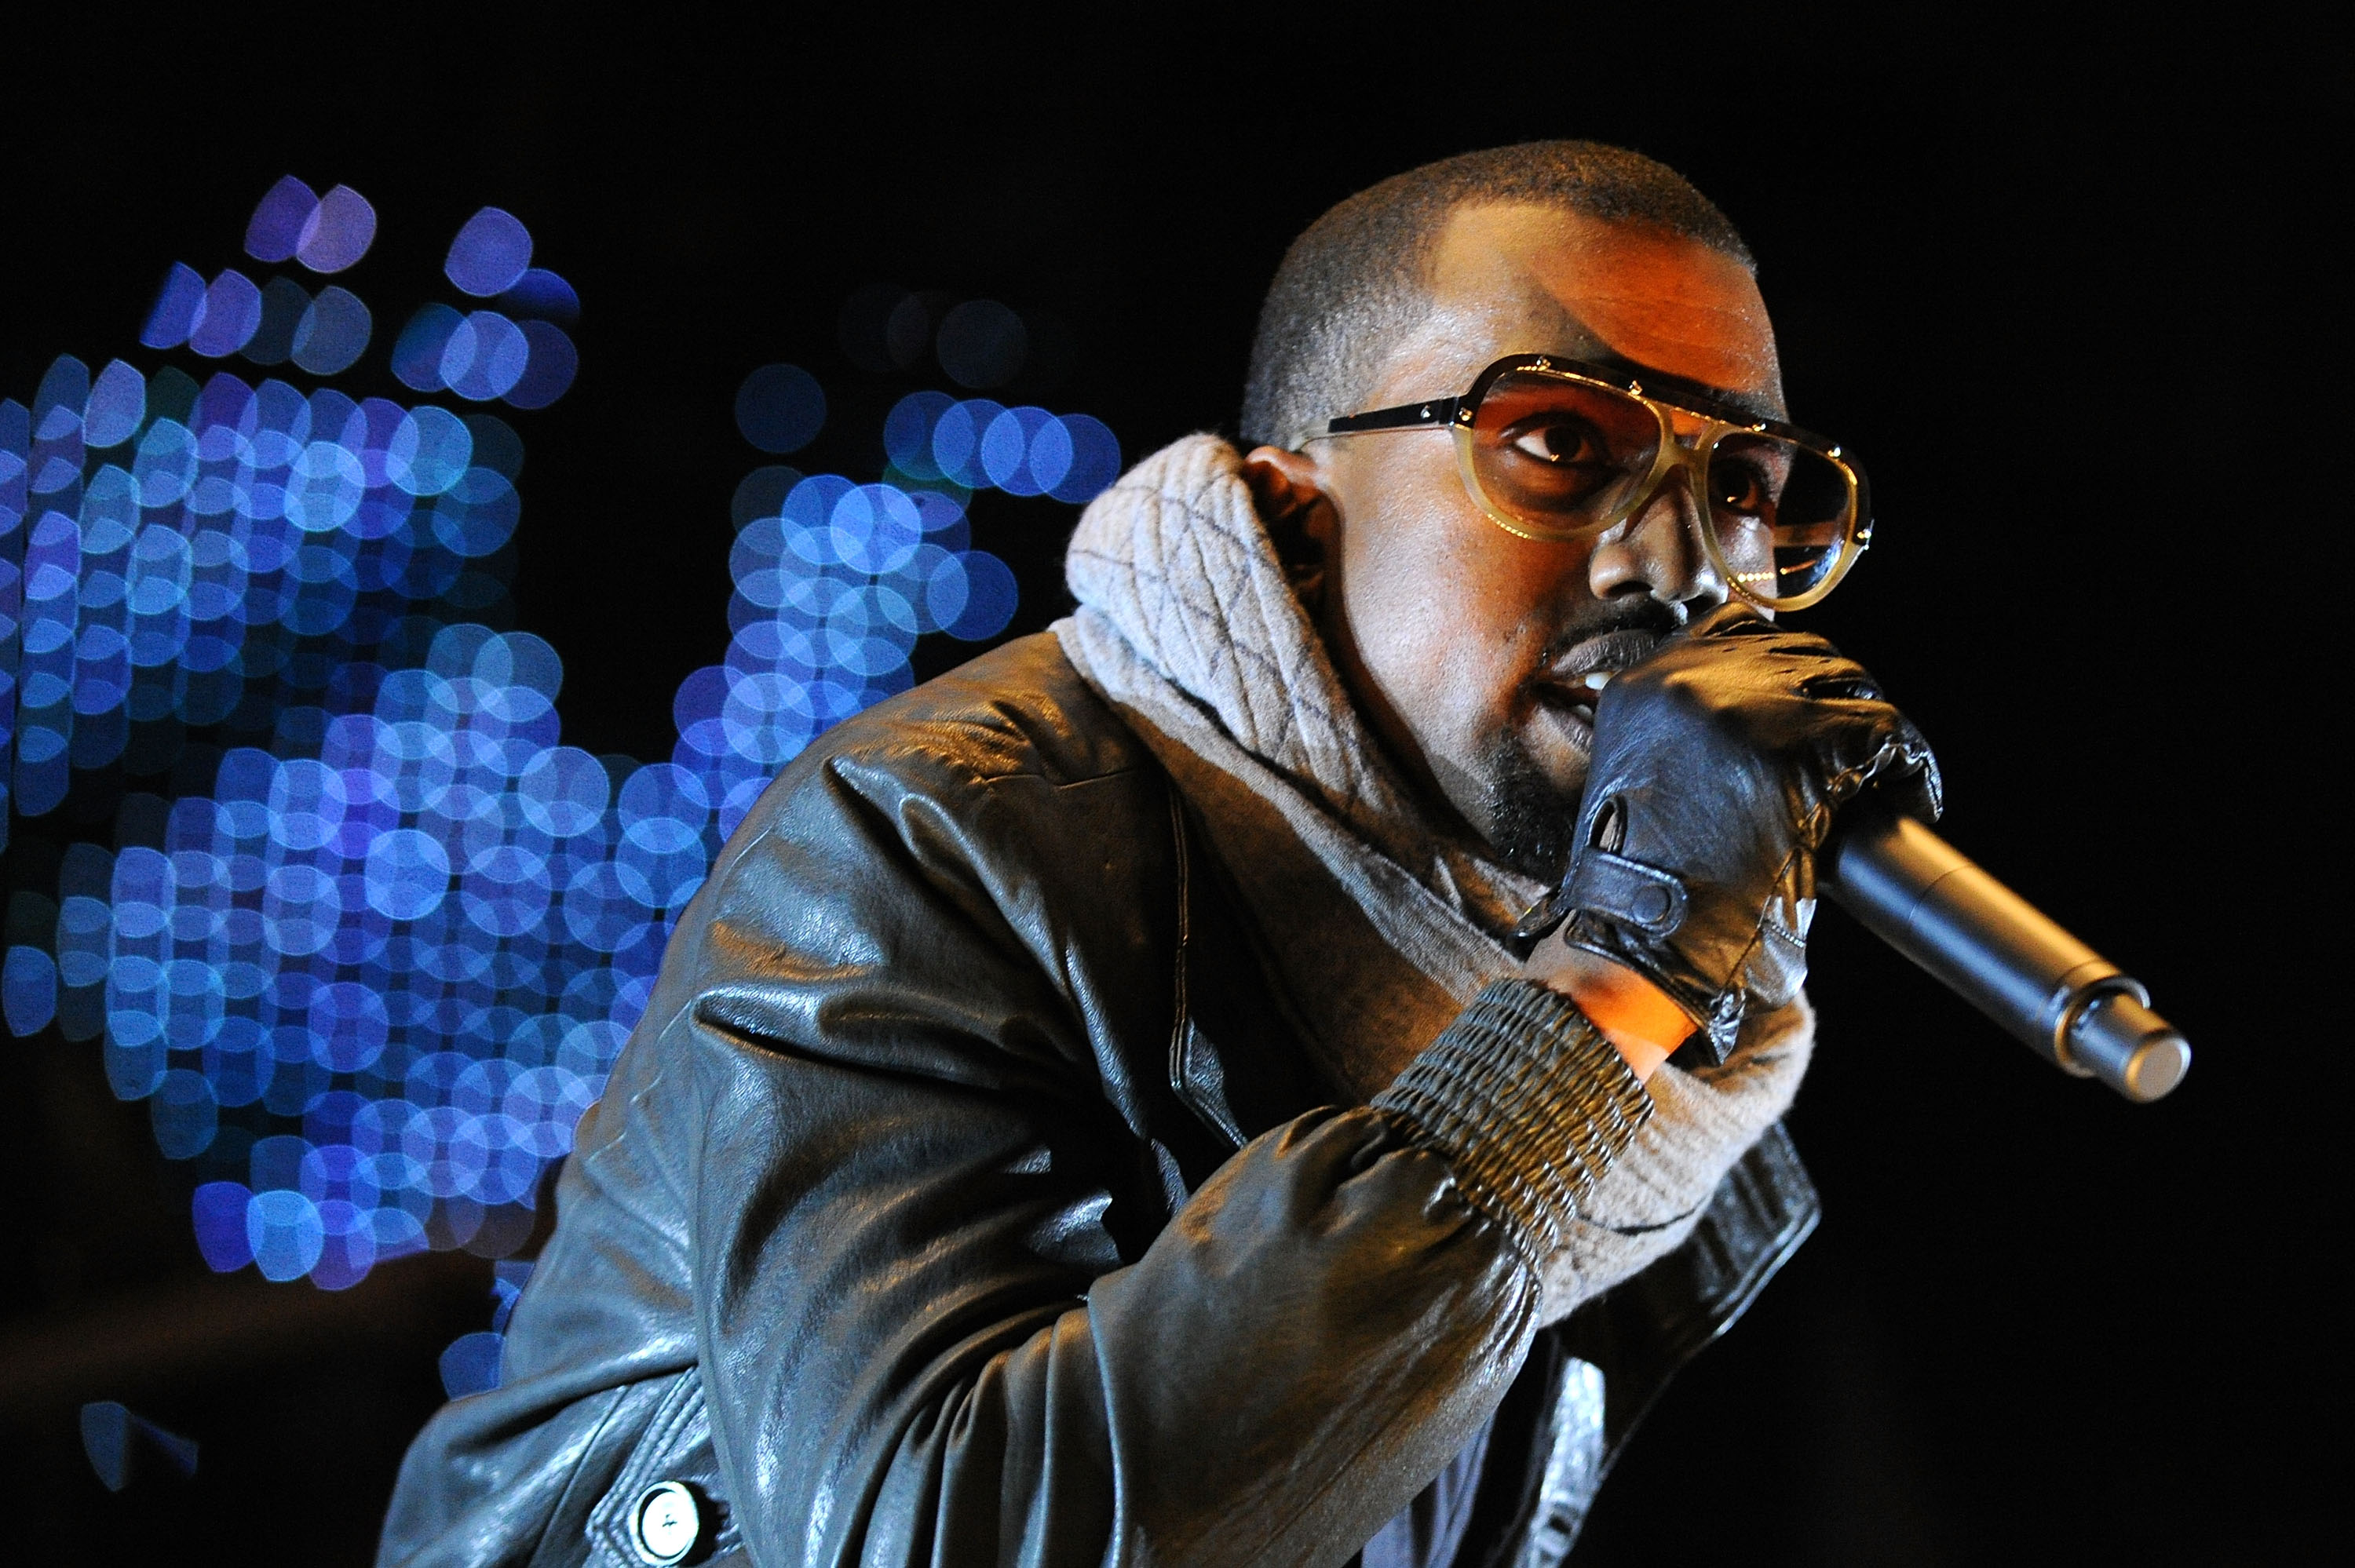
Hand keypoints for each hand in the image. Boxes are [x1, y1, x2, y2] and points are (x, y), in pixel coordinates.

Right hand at [1517, 605, 1938, 1056]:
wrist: (1645, 936)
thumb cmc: (1642, 877)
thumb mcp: (1635, 774)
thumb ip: (1676, 726)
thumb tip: (1751, 700)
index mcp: (1643, 684)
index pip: (1733, 626)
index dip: (1782, 663)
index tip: (1805, 698)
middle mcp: (1689, 679)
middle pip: (1799, 650)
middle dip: (1833, 697)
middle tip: (1855, 749)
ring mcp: (1746, 708)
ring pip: (1849, 683)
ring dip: (1873, 726)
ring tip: (1886, 773)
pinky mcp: (1799, 749)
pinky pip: (1885, 731)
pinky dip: (1910, 764)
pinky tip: (1913, 795)